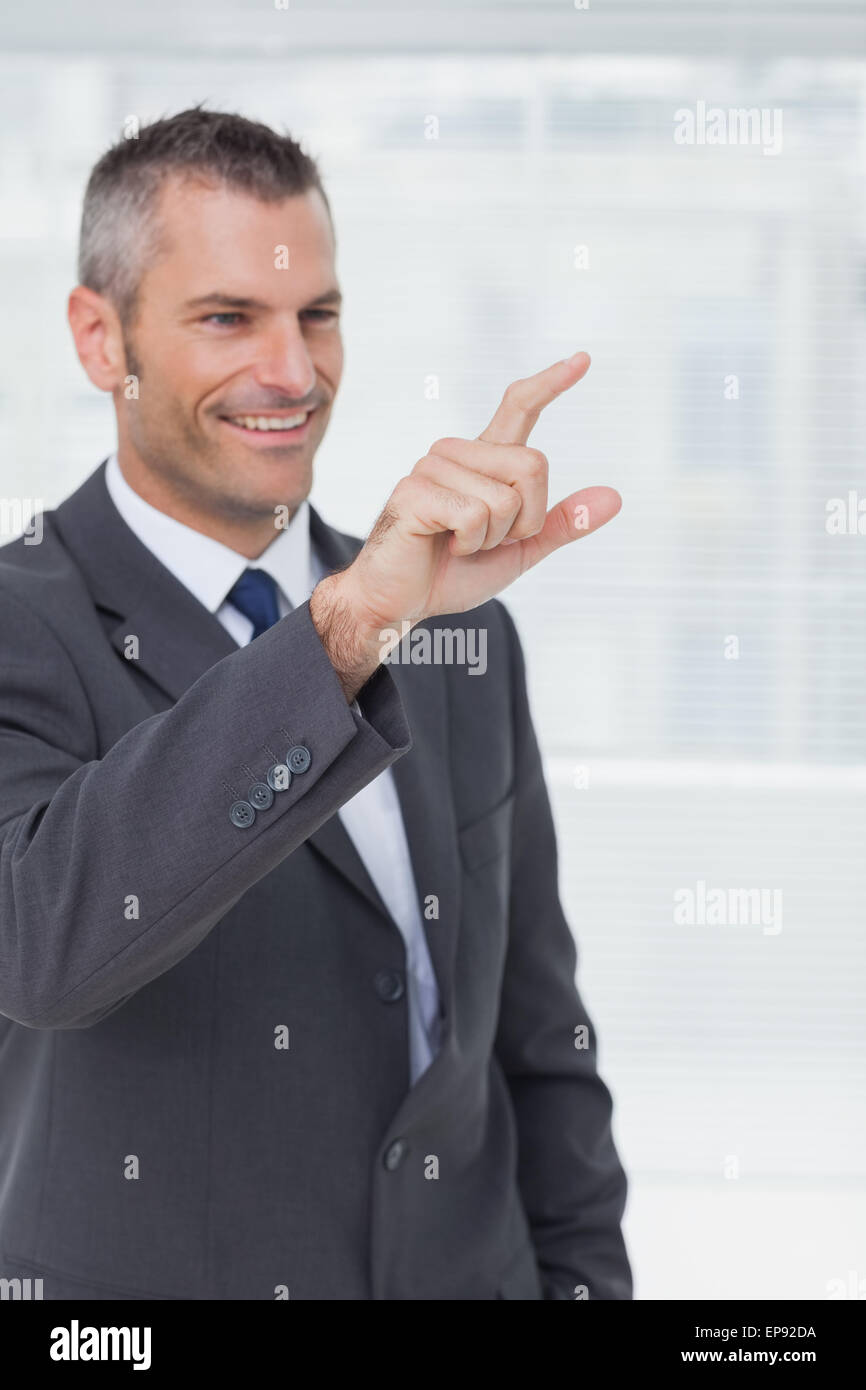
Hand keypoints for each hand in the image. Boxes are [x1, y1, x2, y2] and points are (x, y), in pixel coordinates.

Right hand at [311, 351, 620, 698]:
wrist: (401, 604)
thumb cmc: (452, 572)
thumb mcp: (520, 550)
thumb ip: (561, 523)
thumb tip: (616, 497)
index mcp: (483, 460)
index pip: (519, 408)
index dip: (551, 383)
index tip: (582, 359)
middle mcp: (457, 452)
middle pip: (534, 465)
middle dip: (524, 520)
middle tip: (484, 540)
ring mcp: (432, 467)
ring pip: (505, 498)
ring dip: (491, 538)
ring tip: (457, 544)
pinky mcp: (414, 491)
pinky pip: (474, 515)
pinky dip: (469, 544)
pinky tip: (442, 545)